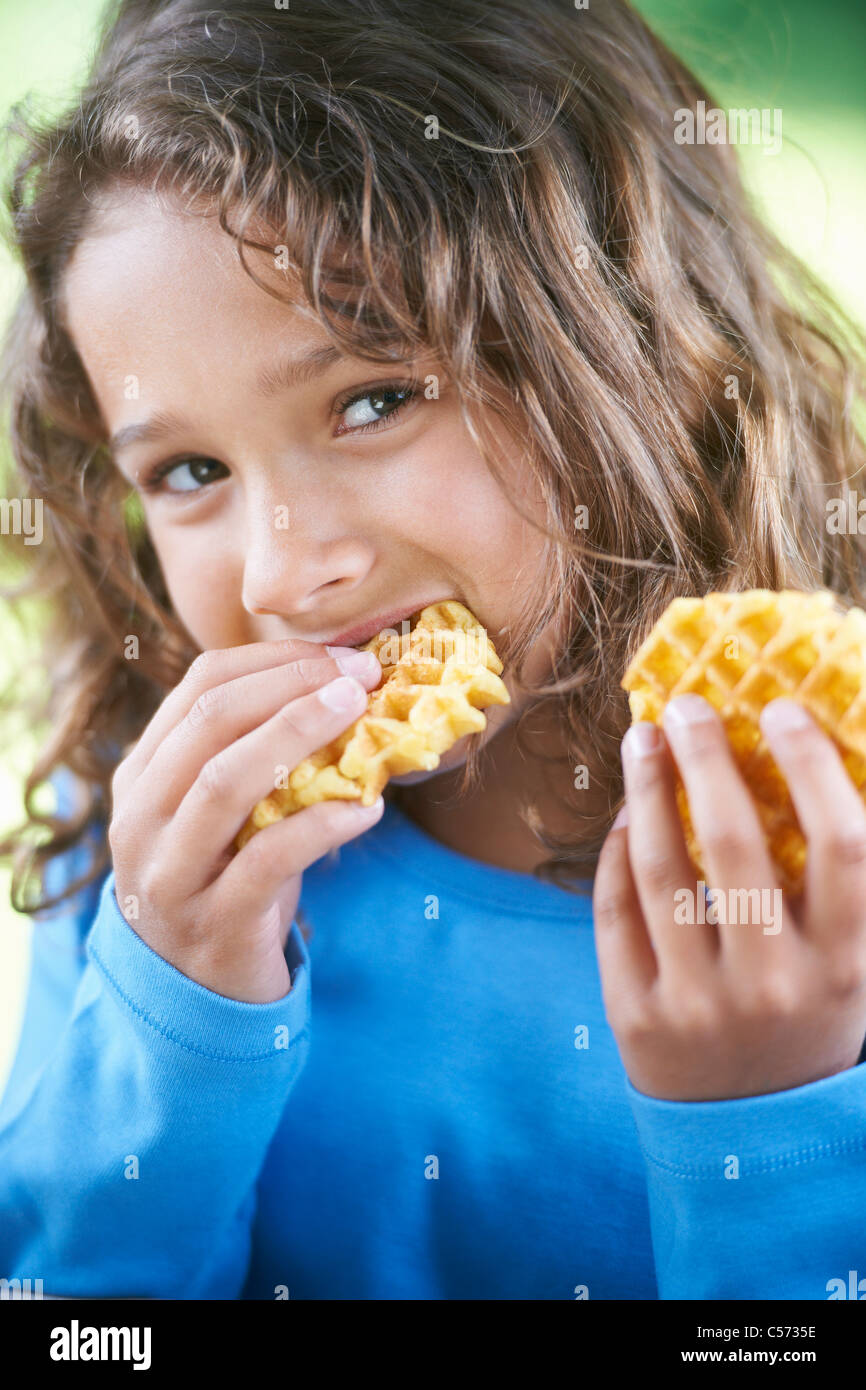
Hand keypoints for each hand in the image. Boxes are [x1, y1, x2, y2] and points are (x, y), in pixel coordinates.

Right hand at [110, 639, 383, 1002]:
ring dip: (299, 733)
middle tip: (361, 675)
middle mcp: (142, 818)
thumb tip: (346, 684)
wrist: (199, 995)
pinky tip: (366, 809)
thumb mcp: (225, 813)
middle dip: (293, 685)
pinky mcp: (214, 922)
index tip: (342, 655)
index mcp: (143, 774)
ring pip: (225, 781)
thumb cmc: (226, 881)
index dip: (276, 660)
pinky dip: (323, 826)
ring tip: (360, 713)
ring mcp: (170, 873)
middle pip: (211, 722)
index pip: (201, 686)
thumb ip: (256, 753)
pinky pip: (269, 859)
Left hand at [592, 694, 865, 1099]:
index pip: (842, 845)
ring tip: (643, 739)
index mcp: (845, 965)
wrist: (752, 1133)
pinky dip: (616, 852)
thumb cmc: (805, 1020)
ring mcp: (700, 1004)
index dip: (811, 767)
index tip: (780, 708)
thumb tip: (794, 758)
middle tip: (688, 706)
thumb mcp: (844, 964)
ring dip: (648, 789)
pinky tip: (626, 814)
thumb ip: (830, 885)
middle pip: (736, 843)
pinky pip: (616, 911)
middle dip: (707, 759)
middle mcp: (775, 984)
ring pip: (662, 870)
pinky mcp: (637, 1015)